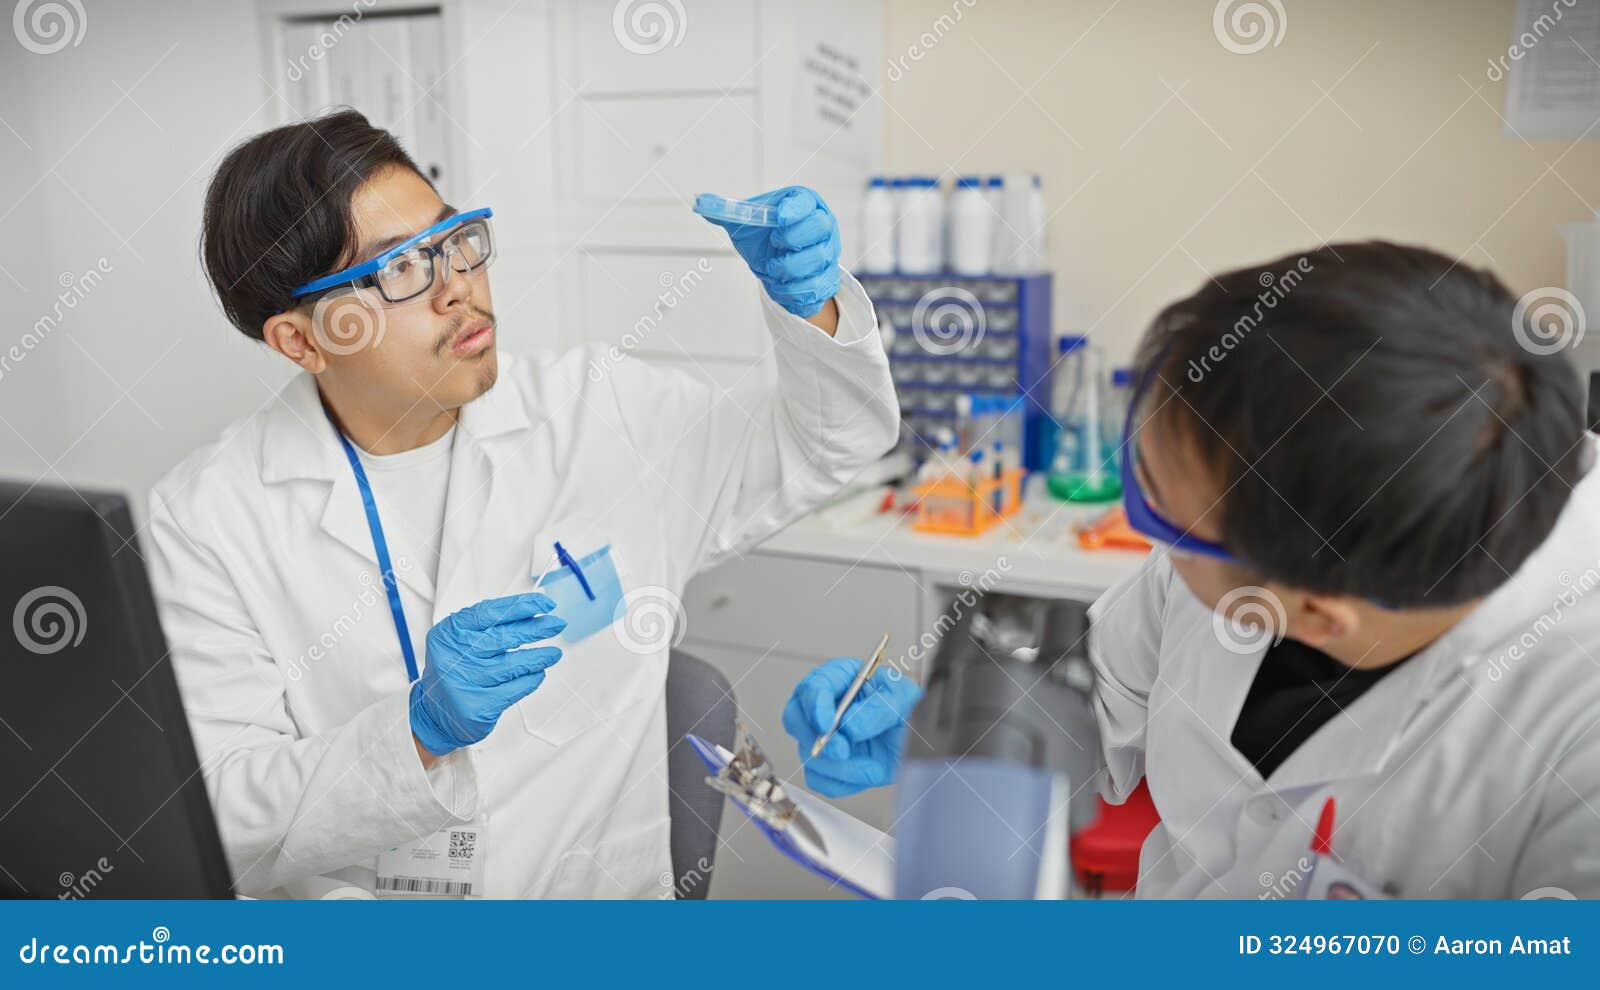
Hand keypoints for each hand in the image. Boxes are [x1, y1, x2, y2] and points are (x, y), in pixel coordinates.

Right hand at [409, 592, 566, 755]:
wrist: (437, 712)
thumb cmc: (457, 668)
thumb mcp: (463, 639)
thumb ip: (492, 624)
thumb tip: (535, 612)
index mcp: (450, 632)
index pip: (490, 612)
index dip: (521, 606)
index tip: (544, 603)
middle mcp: (454, 655)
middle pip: (504, 637)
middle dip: (536, 629)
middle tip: (556, 624)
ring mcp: (465, 682)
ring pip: (513, 665)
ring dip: (539, 657)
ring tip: (553, 653)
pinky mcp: (478, 706)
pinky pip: (515, 688)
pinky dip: (531, 679)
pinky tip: (538, 673)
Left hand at [702, 186, 840, 317]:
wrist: (779, 268)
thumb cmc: (766, 237)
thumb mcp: (745, 223)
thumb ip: (725, 211)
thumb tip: (699, 201)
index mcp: (804, 203)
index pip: (806, 200)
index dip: (795, 209)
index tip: (778, 218)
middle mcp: (823, 224)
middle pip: (820, 227)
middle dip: (794, 238)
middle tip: (775, 244)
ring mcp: (829, 252)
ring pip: (818, 259)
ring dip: (789, 267)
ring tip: (772, 269)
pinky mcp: (829, 278)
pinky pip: (816, 286)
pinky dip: (793, 289)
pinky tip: (779, 286)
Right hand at [782, 656, 922, 797]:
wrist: (920, 742)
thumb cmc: (910, 711)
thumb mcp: (904, 699)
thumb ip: (879, 708)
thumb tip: (848, 727)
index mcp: (841, 679)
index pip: (813, 687)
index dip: (814, 706)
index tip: (827, 723)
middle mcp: (826, 707)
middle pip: (794, 719)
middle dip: (815, 739)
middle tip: (842, 750)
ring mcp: (825, 737)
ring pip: (808, 755)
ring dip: (839, 766)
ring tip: (871, 765)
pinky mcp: (830, 765)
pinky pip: (819, 780)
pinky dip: (843, 782)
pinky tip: (865, 772)